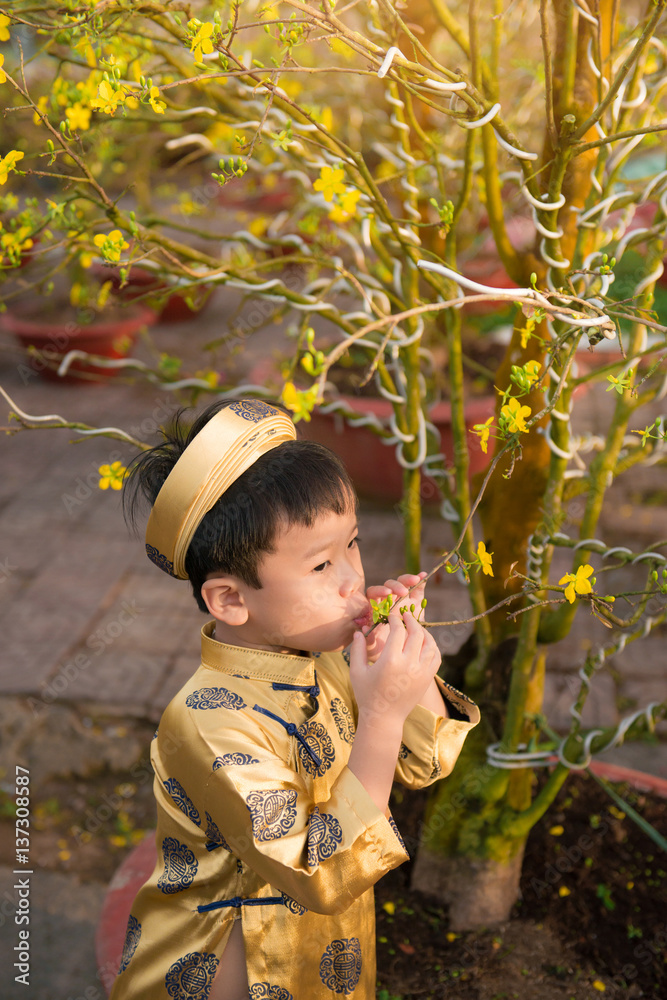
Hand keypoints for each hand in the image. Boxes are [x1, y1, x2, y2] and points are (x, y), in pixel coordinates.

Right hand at [349, 603, 440, 730]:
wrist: (384, 719)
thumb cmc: (367, 695)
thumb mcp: (357, 672)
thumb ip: (357, 649)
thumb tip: (359, 632)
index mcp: (390, 661)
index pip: (398, 631)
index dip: (395, 620)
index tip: (391, 616)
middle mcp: (409, 665)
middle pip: (417, 633)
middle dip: (411, 620)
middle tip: (405, 615)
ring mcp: (421, 672)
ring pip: (430, 643)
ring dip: (424, 631)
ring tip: (416, 627)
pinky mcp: (428, 679)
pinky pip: (436, 656)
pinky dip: (432, 646)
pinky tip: (425, 642)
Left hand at [363, 571, 427, 660]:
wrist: (400, 657)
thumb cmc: (381, 653)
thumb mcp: (373, 649)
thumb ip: (368, 639)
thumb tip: (364, 627)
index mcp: (375, 609)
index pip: (374, 594)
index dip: (379, 591)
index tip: (386, 593)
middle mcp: (387, 602)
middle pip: (388, 586)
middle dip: (395, 585)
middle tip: (402, 592)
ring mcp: (401, 600)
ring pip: (402, 584)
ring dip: (407, 580)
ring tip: (415, 581)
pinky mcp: (415, 601)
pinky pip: (417, 589)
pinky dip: (420, 581)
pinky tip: (424, 577)